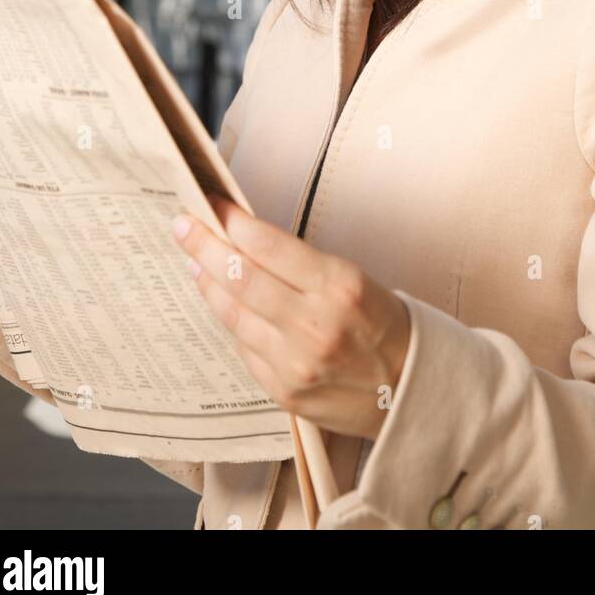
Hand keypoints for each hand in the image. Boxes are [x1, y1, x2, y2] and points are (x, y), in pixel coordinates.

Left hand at [171, 194, 409, 441]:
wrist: (412, 390)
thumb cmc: (384, 324)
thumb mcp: (354, 279)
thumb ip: (300, 265)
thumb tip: (244, 240)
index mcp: (338, 285)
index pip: (267, 244)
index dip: (231, 220)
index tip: (212, 203)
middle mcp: (314, 323)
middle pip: (239, 276)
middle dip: (203, 244)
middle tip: (183, 224)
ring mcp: (296, 362)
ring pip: (233, 314)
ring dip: (207, 282)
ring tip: (193, 260)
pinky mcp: (284, 391)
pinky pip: (245, 348)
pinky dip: (231, 321)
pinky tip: (221, 303)